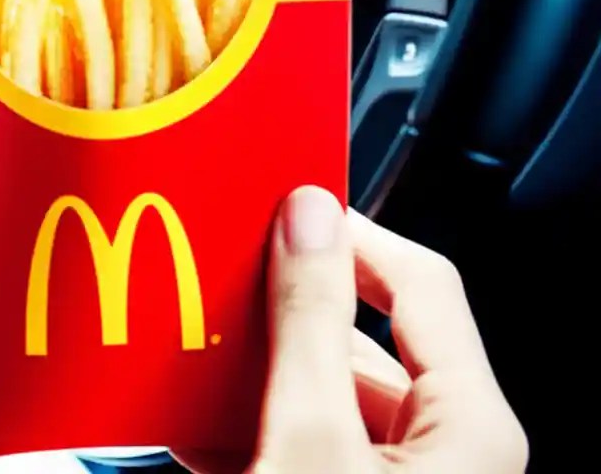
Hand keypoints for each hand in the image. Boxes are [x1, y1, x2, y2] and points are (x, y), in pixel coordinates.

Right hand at [176, 187, 527, 472]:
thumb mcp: (308, 440)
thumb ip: (307, 326)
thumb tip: (309, 223)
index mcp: (471, 428)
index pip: (422, 284)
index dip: (352, 236)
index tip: (285, 210)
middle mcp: (449, 454)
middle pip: (362, 345)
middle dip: (280, 317)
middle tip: (222, 284)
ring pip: (324, 399)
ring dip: (252, 378)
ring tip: (191, 355)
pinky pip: (305, 445)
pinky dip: (247, 429)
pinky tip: (190, 418)